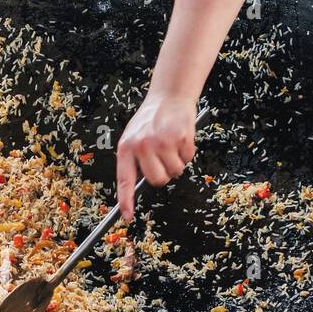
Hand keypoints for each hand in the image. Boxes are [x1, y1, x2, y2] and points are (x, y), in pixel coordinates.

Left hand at [115, 94, 198, 220]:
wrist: (169, 96)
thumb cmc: (151, 119)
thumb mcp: (133, 137)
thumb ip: (133, 160)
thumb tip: (136, 185)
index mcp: (126, 148)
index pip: (124, 180)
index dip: (126, 200)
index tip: (127, 216)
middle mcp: (142, 146)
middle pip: (157, 180)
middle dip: (164, 174)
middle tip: (163, 159)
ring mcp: (162, 142)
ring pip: (175, 171)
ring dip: (177, 161)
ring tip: (171, 144)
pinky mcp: (180, 137)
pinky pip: (188, 158)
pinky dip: (187, 151)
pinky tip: (180, 137)